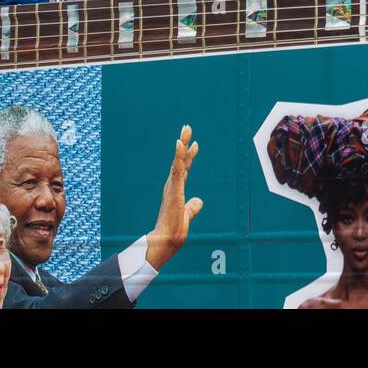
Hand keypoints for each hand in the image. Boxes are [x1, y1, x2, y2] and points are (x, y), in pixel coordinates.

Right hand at [145, 125, 203, 269]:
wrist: (168, 240)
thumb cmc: (175, 230)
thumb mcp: (188, 214)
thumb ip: (193, 207)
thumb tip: (199, 201)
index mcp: (176, 190)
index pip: (183, 169)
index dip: (188, 156)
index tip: (195, 144)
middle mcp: (173, 185)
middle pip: (179, 160)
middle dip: (184, 143)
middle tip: (187, 127)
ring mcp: (173, 185)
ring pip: (177, 160)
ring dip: (181, 144)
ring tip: (186, 129)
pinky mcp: (174, 188)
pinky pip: (176, 168)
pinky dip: (178, 155)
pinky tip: (180, 144)